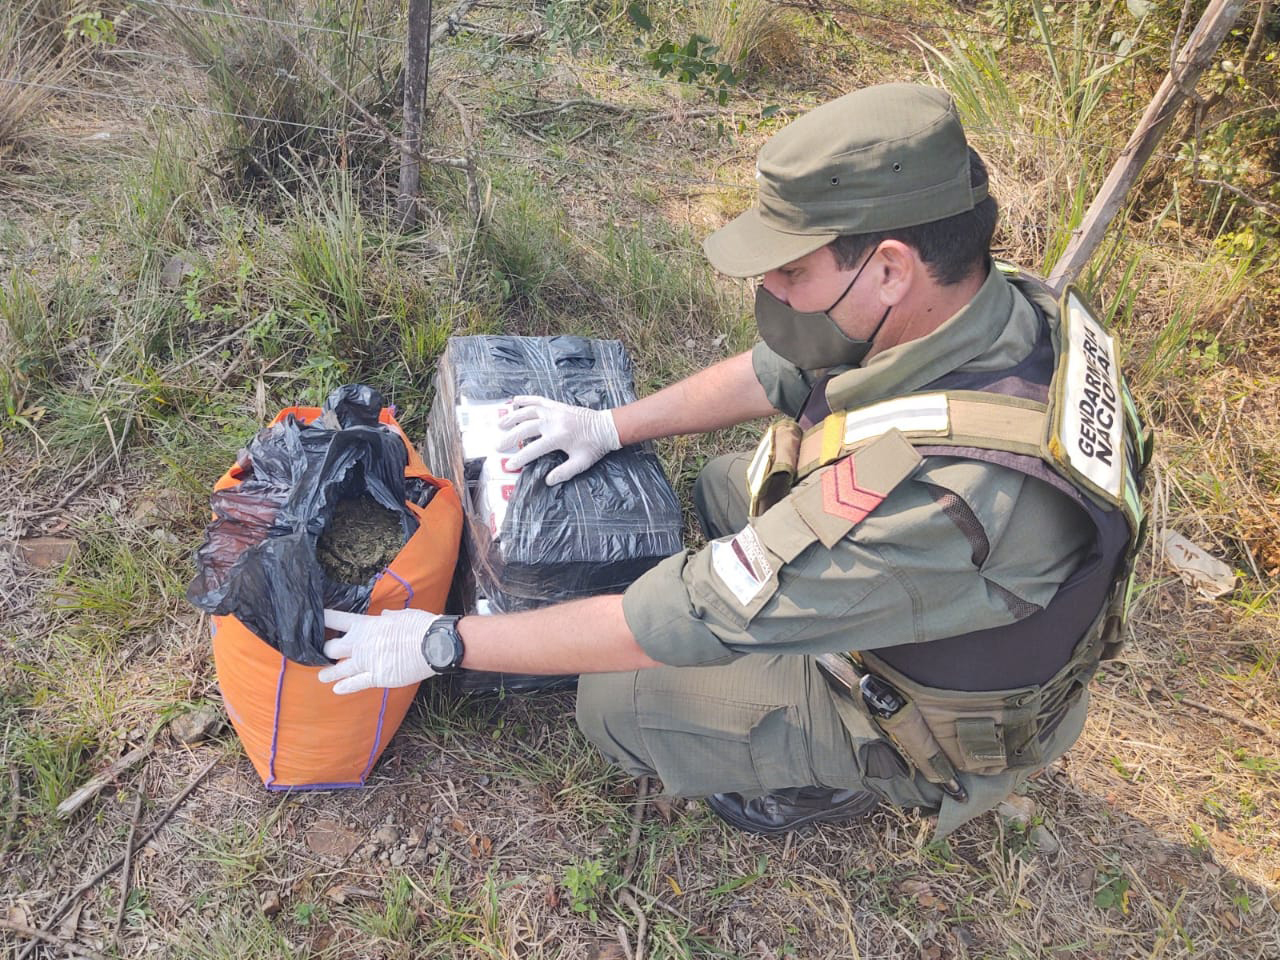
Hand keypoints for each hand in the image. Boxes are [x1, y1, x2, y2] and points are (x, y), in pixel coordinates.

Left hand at [318, 608, 438, 694]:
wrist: (434, 644)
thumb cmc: (420, 626)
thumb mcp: (402, 615)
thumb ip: (388, 617)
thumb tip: (383, 615)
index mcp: (366, 625)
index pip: (336, 619)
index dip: (322, 619)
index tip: (312, 619)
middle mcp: (361, 643)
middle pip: (330, 647)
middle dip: (325, 650)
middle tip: (323, 653)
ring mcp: (367, 661)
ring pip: (338, 669)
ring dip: (328, 673)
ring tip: (322, 676)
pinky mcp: (377, 677)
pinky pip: (355, 683)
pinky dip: (345, 687)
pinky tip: (337, 689)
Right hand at [497, 395, 619, 484]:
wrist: (606, 427)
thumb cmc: (594, 446)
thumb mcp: (581, 463)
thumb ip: (564, 472)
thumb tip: (547, 481)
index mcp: (558, 437)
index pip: (533, 449)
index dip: (519, 458)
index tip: (509, 465)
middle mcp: (553, 422)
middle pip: (525, 429)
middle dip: (510, 438)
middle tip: (498, 445)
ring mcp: (554, 411)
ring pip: (528, 411)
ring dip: (512, 417)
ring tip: (500, 424)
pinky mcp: (557, 405)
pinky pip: (538, 400)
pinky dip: (526, 400)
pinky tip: (514, 401)